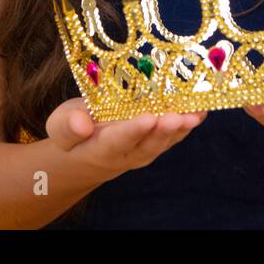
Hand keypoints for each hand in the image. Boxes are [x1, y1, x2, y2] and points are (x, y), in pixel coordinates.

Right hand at [45, 97, 206, 180]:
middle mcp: (127, 153)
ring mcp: (145, 149)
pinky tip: (202, 110)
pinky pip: (175, 135)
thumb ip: (68, 127)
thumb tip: (81, 123)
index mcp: (101, 148)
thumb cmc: (73, 132)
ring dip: (181, 129)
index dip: (133, 130)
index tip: (147, 118)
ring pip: (165, 141)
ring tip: (195, 114)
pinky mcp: (157, 141)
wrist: (87, 150)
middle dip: (163, 131)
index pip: (118, 141)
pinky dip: (189, 124)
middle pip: (148, 145)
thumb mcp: (61, 126)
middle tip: (176, 117)